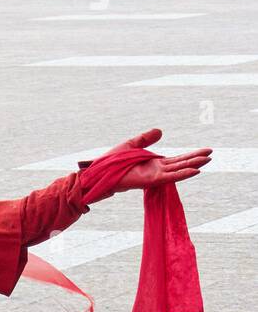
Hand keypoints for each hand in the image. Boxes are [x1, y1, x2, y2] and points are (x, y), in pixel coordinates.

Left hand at [89, 129, 211, 200]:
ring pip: (178, 170)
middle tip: (212, 153)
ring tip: (208, 159)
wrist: (99, 173)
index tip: (206, 150)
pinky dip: (183, 174)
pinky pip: (170, 177)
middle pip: (181, 163)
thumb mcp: (131, 145)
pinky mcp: (150, 180)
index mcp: (155, 163)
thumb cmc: (111, 162)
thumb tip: (160, 131)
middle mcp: (158, 170)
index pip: (178, 159)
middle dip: (196, 158)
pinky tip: (195, 170)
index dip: (192, 154)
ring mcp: (155, 176)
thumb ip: (145, 139)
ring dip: (193, 165)